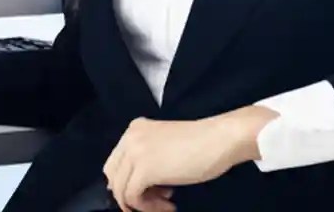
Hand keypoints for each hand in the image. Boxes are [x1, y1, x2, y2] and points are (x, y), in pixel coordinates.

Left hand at [102, 107, 276, 211]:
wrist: (220, 139)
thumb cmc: (202, 143)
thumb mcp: (165, 146)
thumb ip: (147, 158)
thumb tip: (135, 186)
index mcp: (134, 129)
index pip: (116, 163)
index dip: (129, 182)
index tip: (151, 192)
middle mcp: (129, 138)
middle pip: (113, 176)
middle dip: (130, 194)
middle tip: (154, 201)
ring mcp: (135, 153)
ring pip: (121, 190)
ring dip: (143, 204)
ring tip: (166, 204)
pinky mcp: (144, 170)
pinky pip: (132, 197)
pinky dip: (149, 207)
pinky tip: (169, 205)